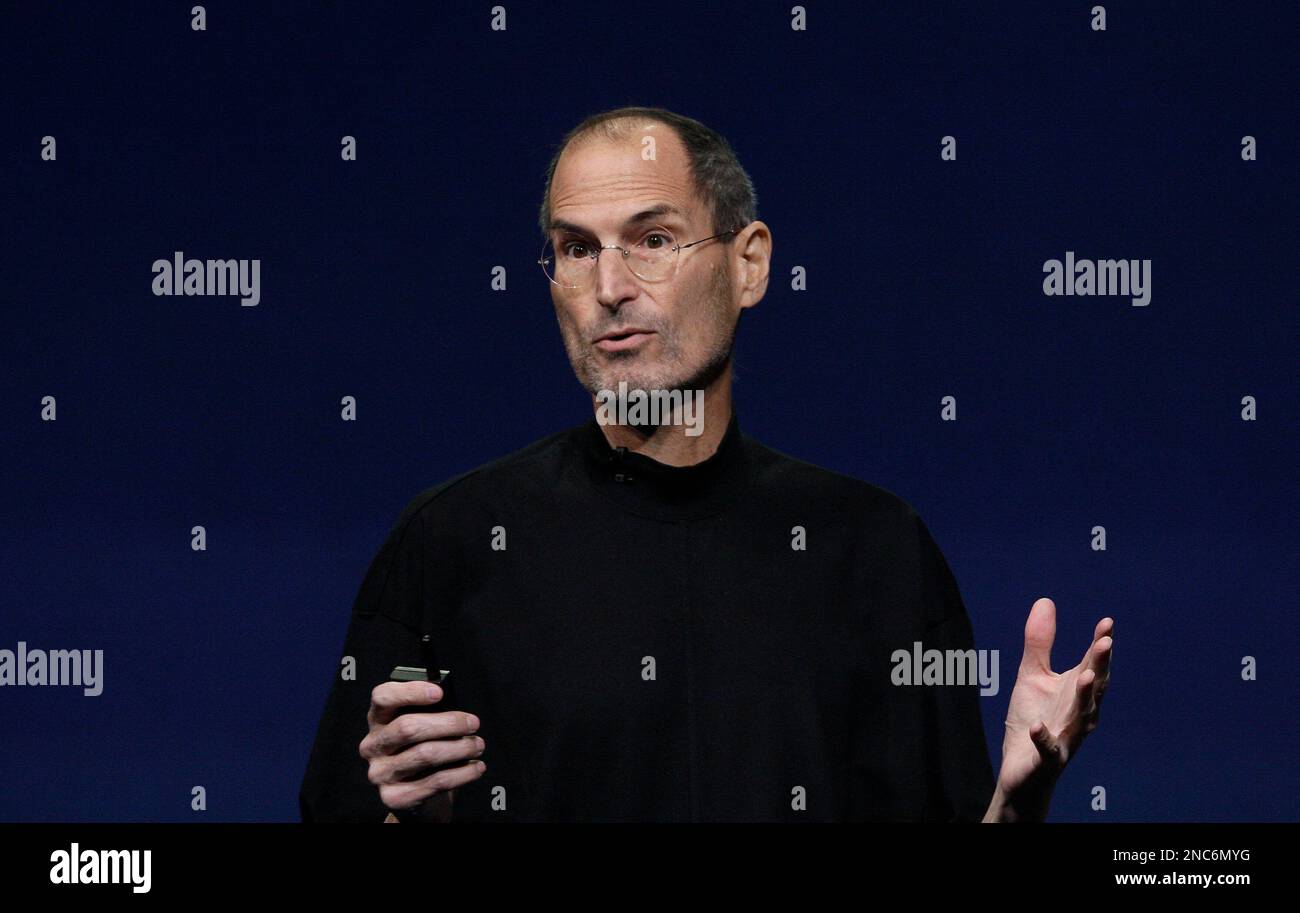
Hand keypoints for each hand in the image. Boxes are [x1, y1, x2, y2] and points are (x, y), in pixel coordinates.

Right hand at [359, 681, 485, 821]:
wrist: (417, 794)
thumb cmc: (423, 748)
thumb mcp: (423, 726)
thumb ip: (431, 713)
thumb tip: (456, 711)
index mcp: (378, 719)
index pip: (382, 697)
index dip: (410, 692)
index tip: (439, 692)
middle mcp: (373, 745)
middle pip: (408, 727)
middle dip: (448, 723)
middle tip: (473, 723)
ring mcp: (380, 773)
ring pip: (425, 754)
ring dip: (460, 748)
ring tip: (478, 746)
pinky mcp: (394, 797)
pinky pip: (435, 782)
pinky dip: (462, 773)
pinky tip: (475, 767)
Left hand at [987, 597, 1112, 821]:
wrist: (1022, 769)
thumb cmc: (1032, 718)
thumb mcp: (1032, 675)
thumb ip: (1040, 642)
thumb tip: (1046, 601)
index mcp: (1076, 692)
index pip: (1092, 665)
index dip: (1100, 645)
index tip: (1107, 622)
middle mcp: (1079, 713)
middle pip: (1092, 688)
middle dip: (1099, 666)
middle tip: (1104, 643)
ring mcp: (1066, 737)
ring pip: (1080, 717)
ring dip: (1084, 698)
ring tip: (1086, 677)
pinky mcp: (1047, 758)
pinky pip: (1048, 749)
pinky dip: (1044, 738)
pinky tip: (1038, 727)